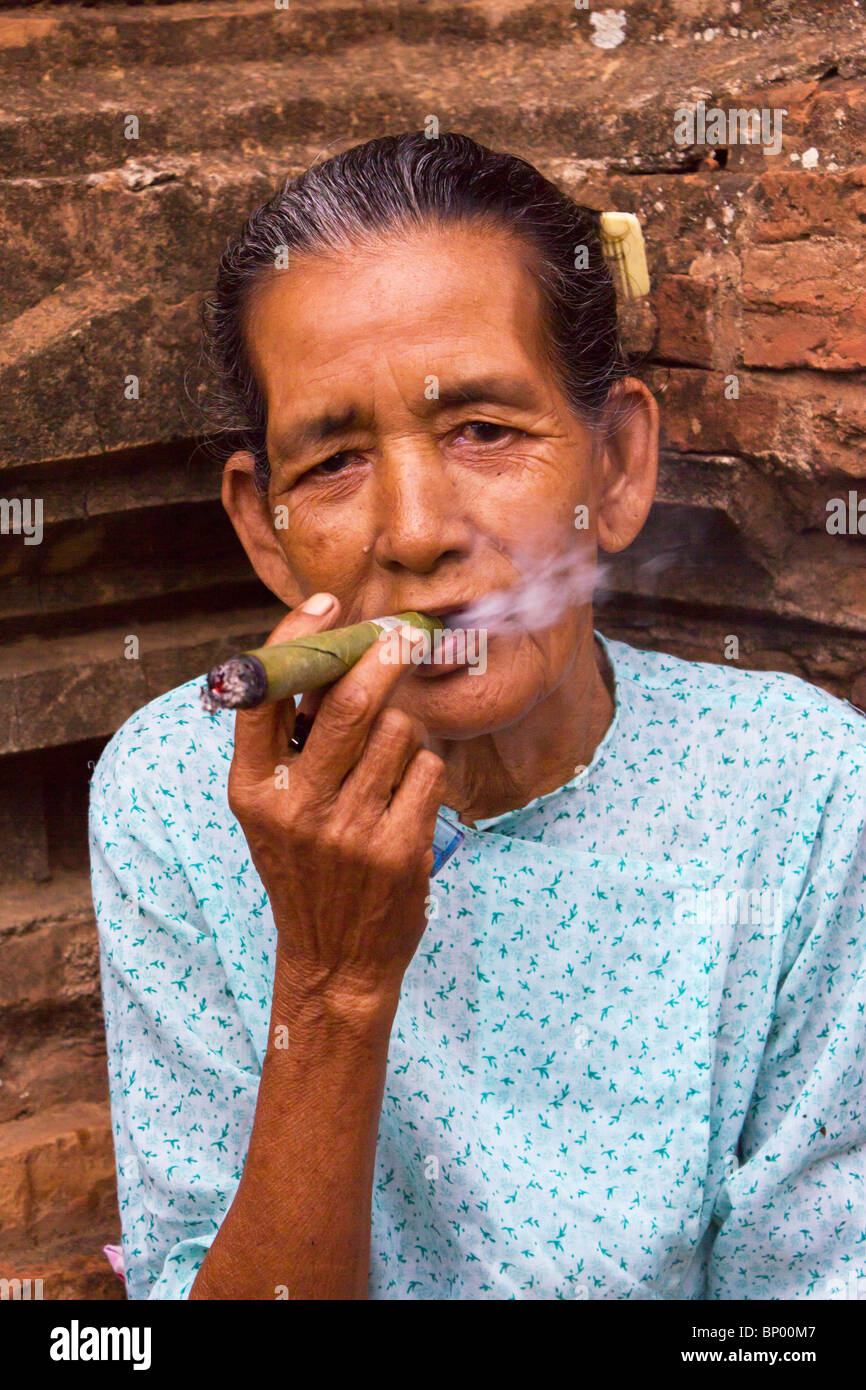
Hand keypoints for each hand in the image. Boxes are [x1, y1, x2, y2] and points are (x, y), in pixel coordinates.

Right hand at [227, 594, 445, 1007]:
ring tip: (391, 765)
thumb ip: (291, 741)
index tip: (329, 602)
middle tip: (406, 635)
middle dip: (385, 655)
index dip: (297, 637)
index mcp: (251, 788)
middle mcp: (295, 806)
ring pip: (399, 732)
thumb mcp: (274, 809)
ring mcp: (349, 830)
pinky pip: (427, 770)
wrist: (334, 961)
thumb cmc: (307, 868)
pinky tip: (407, 800)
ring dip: (406, 730)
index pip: (266, 692)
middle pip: (349, 701)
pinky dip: (425, 771)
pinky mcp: (398, 849)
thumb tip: (334, 653)